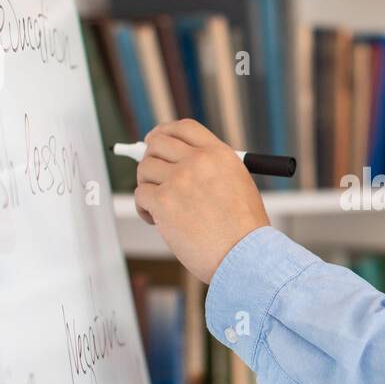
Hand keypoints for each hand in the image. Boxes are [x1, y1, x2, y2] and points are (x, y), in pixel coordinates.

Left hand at [133, 119, 270, 283]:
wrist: (244, 256)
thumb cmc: (244, 230)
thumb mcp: (238, 184)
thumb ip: (211, 168)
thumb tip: (179, 163)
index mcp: (219, 154)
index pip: (184, 128)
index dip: (165, 132)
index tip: (157, 140)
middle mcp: (198, 161)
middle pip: (158, 143)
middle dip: (150, 157)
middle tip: (152, 173)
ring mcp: (179, 180)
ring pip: (144, 169)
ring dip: (148, 186)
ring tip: (160, 206)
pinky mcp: (164, 202)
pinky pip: (140, 195)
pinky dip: (144, 209)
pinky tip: (157, 221)